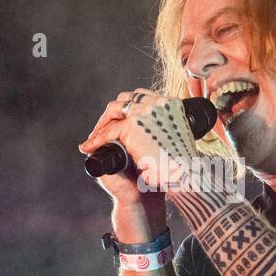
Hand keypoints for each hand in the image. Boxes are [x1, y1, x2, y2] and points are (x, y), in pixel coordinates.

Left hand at [79, 88, 198, 196]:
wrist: (184, 179)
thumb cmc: (184, 166)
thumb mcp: (177, 140)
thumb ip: (166, 130)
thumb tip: (155, 132)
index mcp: (172, 105)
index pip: (142, 96)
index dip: (127, 108)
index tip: (119, 123)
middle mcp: (159, 104)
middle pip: (126, 98)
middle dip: (111, 114)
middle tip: (102, 130)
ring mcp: (146, 113)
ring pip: (114, 111)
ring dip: (102, 125)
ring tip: (94, 139)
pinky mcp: (133, 127)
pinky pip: (109, 131)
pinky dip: (98, 139)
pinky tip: (90, 147)